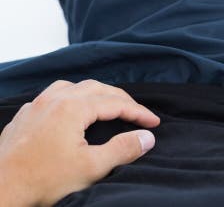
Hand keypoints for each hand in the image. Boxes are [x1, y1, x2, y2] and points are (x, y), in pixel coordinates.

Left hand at [0, 80, 159, 205]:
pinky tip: (71, 113)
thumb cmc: (42, 180)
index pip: (116, 103)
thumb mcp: (91, 168)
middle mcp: (54, 99)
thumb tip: (147, 137)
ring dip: (94, 94)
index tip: (154, 122)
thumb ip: (123, 149)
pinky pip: (52, 96)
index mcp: (73, 107)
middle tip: (136, 113)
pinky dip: (71, 99)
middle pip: (96, 88)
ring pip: (72, 87)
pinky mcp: (23, 117)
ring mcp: (35, 106)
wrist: (0, 191)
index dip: (138, 112)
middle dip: (120, 99)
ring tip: (107, 106)